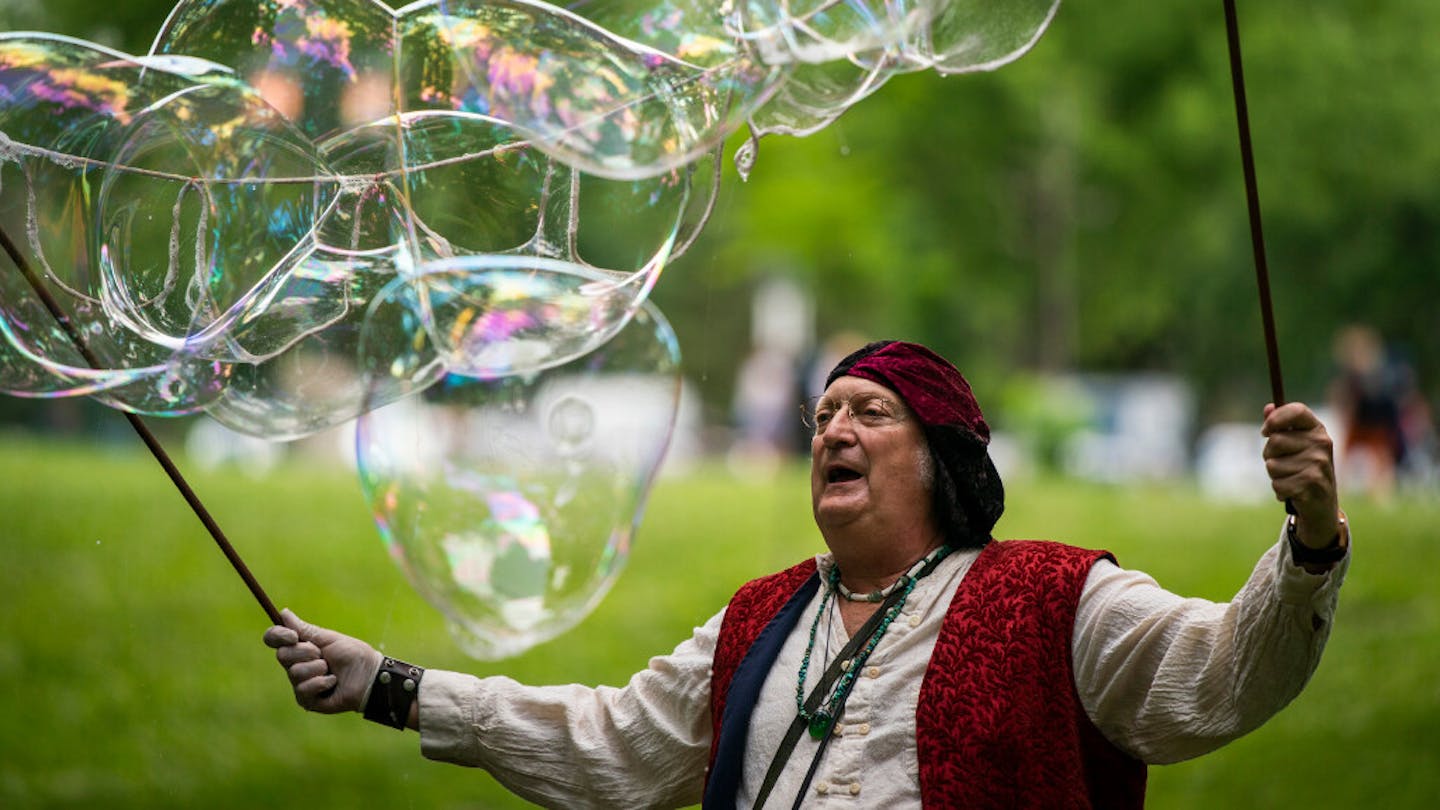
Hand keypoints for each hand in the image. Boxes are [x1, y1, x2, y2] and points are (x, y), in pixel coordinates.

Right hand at [262, 609, 381, 713]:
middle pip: (282, 655)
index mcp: (299, 648)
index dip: (278, 635)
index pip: (273, 639)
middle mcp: (295, 665)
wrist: (368, 675)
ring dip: (318, 668)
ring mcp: (299, 683)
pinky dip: (322, 683)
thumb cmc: (352, 655)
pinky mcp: (306, 700)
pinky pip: (303, 689)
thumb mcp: (327, 638)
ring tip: (331, 670)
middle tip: (323, 655)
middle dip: (307, 652)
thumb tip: (283, 613)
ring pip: (295, 672)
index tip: (293, 636)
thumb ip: (304, 629)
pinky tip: (333, 682)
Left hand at [1261, 402, 1340, 546]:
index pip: (1296, 410)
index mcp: (1317, 429)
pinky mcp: (1312, 483)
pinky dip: (1280, 490)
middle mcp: (1321, 443)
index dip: (1275, 419)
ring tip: (1291, 477)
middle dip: (1269, 455)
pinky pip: (1277, 484)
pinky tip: (1293, 491)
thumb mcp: (1294, 444)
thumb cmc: (1303, 468)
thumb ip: (1280, 425)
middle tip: (1283, 463)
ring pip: (1272, 465)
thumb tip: (1268, 407)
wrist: (1322, 502)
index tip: (1265, 431)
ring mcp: (1319, 463)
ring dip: (1275, 475)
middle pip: (1275, 441)